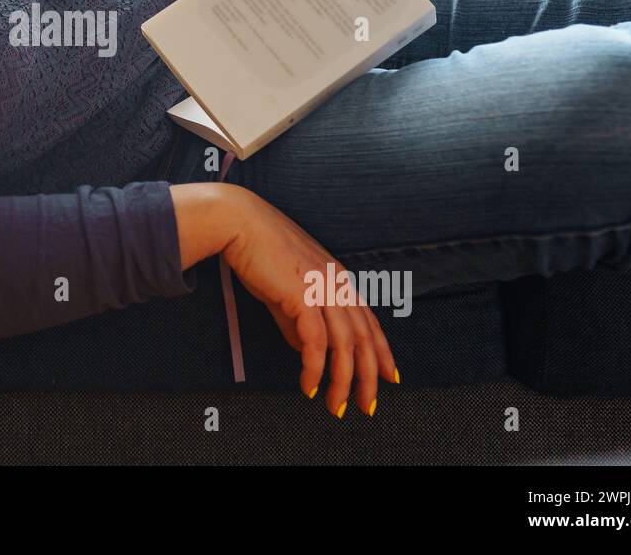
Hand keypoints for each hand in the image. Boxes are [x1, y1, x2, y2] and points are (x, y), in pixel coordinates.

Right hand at [220, 184, 398, 417]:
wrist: (239, 224)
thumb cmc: (258, 251)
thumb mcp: (285, 289)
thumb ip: (298, 320)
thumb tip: (304, 349)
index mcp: (337, 278)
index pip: (369, 321)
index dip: (383, 352)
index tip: (391, 377)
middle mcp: (337, 283)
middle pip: (364, 338)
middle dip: (369, 377)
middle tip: (366, 406)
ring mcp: (322, 288)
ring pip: (345, 344)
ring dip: (342, 381)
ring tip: (336, 406)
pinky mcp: (302, 295)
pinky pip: (315, 342)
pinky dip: (314, 369)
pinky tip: (309, 386)